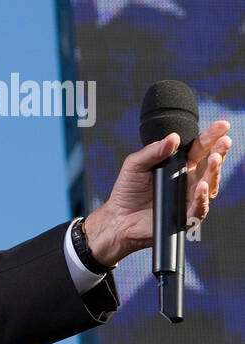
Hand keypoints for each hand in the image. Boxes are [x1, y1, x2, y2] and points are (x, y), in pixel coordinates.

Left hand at [84, 121, 231, 266]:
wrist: (118, 218)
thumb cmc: (128, 191)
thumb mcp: (135, 165)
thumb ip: (153, 151)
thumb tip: (173, 137)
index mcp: (179, 166)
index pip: (200, 148)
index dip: (211, 137)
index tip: (222, 125)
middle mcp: (189, 181)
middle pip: (210, 165)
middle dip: (219, 152)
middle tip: (224, 141)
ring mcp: (189, 198)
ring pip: (210, 185)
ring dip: (214, 172)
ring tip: (215, 159)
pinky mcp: (185, 217)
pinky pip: (198, 207)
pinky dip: (201, 197)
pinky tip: (201, 187)